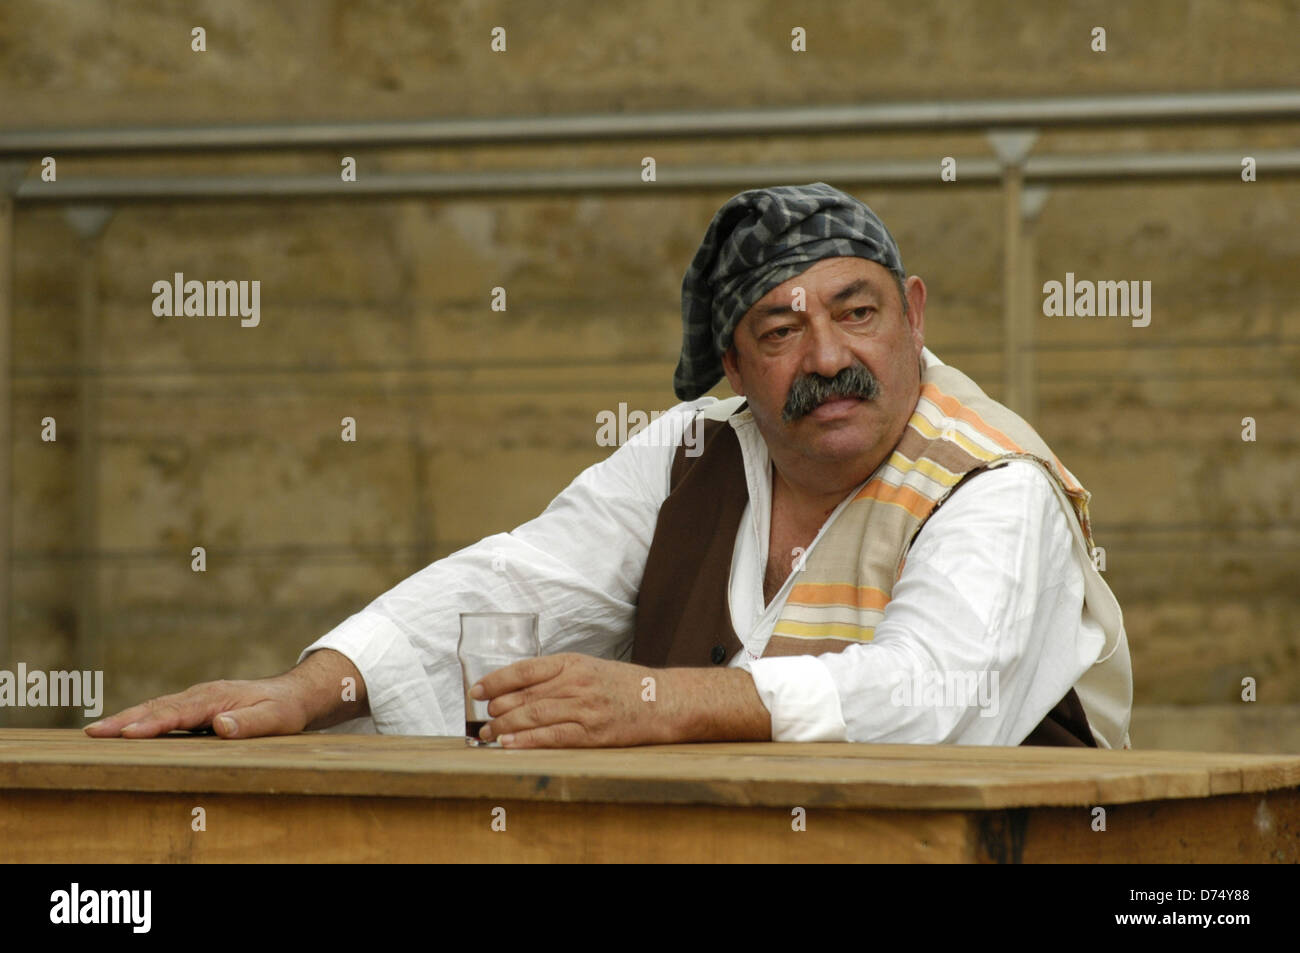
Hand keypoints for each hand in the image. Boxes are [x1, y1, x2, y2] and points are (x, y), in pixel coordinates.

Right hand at [83, 677, 309, 738]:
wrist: (293, 694)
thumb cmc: (285, 709)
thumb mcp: (276, 718)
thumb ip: (250, 723)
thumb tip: (220, 725)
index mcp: (217, 698)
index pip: (179, 713)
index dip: (153, 724)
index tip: (126, 734)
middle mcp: (202, 695)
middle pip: (158, 707)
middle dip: (124, 720)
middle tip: (92, 732)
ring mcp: (197, 699)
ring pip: (157, 707)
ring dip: (126, 718)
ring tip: (95, 732)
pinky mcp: (196, 707)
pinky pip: (163, 712)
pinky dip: (140, 719)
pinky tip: (122, 731)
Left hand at [473, 653, 668, 747]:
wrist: (662, 700)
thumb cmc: (623, 686)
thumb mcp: (589, 668)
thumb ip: (557, 676)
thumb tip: (517, 690)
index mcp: (572, 663)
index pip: (524, 669)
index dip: (496, 680)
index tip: (476, 691)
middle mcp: (575, 682)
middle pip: (524, 695)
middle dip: (496, 707)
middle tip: (480, 719)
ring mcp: (584, 707)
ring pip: (533, 715)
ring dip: (505, 726)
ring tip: (488, 734)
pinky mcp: (592, 732)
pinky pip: (552, 737)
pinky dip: (526, 741)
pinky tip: (509, 744)